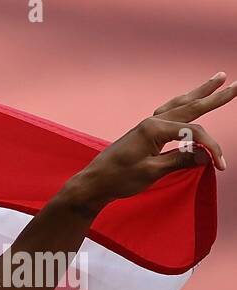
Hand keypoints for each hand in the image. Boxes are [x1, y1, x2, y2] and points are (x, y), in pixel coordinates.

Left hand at [67, 73, 234, 210]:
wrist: (94, 183)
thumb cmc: (118, 179)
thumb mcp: (151, 172)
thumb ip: (180, 161)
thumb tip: (206, 156)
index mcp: (153, 129)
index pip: (193, 133)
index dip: (211, 148)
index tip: (221, 165)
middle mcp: (151, 122)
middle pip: (190, 106)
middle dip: (214, 96)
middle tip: (236, 83)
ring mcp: (147, 125)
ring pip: (180, 104)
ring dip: (200, 92)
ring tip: (218, 78)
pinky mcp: (144, 132)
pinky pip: (169, 111)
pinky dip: (182, 104)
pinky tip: (187, 100)